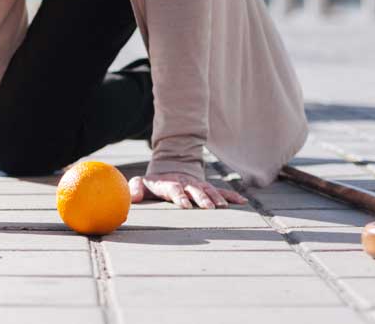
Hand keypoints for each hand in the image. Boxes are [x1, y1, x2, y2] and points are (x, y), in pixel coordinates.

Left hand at [129, 172, 247, 209]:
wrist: (170, 168)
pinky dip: (231, 195)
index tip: (185, 205)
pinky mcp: (207, 187)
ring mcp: (198, 185)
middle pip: (195, 190)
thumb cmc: (154, 182)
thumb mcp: (142, 183)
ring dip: (217, 198)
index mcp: (169, 183)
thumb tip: (131, 199)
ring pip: (209, 190)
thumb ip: (136, 189)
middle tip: (209, 208)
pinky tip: (242, 202)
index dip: (180, 196)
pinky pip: (221, 191)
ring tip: (225, 206)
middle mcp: (186, 183)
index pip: (175, 189)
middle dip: (202, 198)